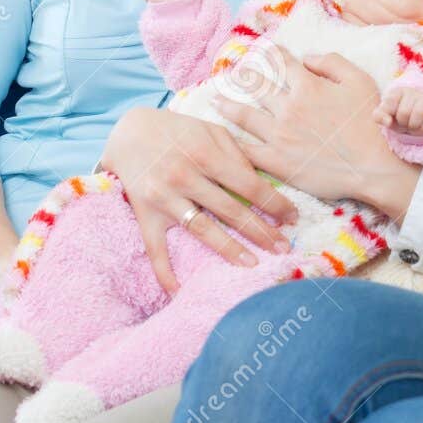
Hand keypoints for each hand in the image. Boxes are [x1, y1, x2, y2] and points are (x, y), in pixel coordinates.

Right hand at [98, 106, 295, 293]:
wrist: (130, 131)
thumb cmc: (178, 130)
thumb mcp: (211, 130)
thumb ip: (237, 154)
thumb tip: (261, 183)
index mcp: (206, 154)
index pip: (249, 185)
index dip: (274, 204)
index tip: (293, 218)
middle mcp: (186, 177)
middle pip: (231, 211)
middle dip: (261, 231)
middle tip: (283, 248)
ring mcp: (164, 197)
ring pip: (203, 230)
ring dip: (229, 250)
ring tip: (252, 265)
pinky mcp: (145, 213)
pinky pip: (155, 248)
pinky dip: (165, 271)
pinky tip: (179, 291)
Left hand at [213, 53, 419, 217]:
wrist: (372, 166)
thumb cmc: (370, 123)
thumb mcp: (359, 80)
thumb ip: (332, 62)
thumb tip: (307, 57)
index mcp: (307, 86)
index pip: (284, 64)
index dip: (274, 53)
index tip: (266, 48)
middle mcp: (288, 108)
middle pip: (258, 87)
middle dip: (245, 77)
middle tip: (234, 73)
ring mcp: (279, 136)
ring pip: (244, 116)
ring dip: (228, 105)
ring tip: (216, 99)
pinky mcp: (277, 162)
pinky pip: (247, 150)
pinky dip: (232, 142)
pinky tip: (221, 137)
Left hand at [376, 85, 422, 138]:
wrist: (414, 118)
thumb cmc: (396, 115)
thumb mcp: (385, 115)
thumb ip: (379, 116)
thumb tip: (387, 122)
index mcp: (398, 91)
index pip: (390, 101)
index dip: (390, 114)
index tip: (392, 116)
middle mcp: (413, 92)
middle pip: (404, 112)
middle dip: (402, 122)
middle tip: (403, 122)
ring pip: (419, 114)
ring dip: (413, 126)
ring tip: (411, 125)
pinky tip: (420, 126)